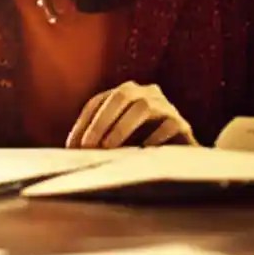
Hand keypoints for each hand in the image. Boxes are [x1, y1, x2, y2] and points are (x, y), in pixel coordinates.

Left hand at [66, 81, 196, 148]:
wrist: (181, 161)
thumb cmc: (139, 149)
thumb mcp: (114, 141)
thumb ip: (96, 141)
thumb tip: (71, 152)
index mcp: (124, 94)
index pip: (98, 101)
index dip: (83, 122)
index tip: (73, 146)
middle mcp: (145, 93)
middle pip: (121, 96)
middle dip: (101, 121)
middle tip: (88, 146)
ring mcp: (166, 106)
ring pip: (143, 107)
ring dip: (122, 127)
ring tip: (108, 147)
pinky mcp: (182, 124)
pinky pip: (169, 125)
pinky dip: (154, 137)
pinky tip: (142, 151)